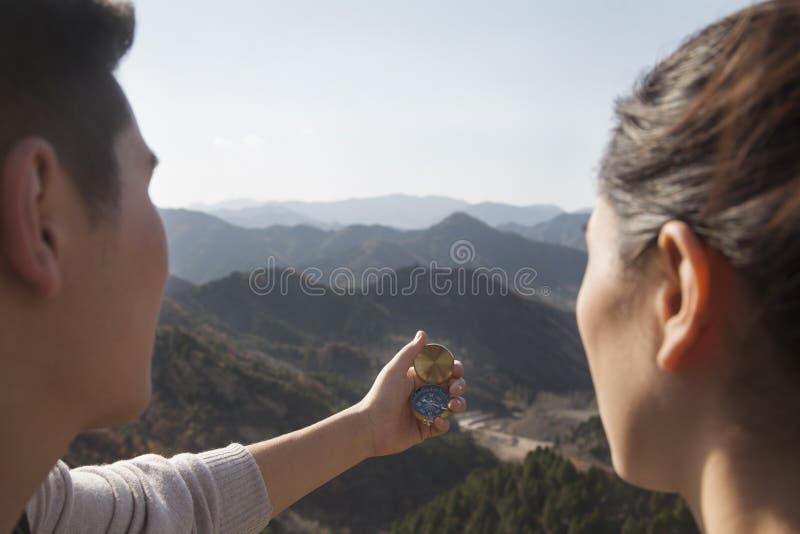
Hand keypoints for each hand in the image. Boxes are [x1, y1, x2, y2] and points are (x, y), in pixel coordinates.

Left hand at [355, 330, 467, 456]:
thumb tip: (423, 333)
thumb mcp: (395, 371)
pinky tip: (436, 420)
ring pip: (452, 406)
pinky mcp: (425, 429)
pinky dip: (444, 423)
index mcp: (419, 378)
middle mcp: (425, 393)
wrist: (371, 427)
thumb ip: (410, 353)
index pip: (444, 370)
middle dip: (459, 386)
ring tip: (452, 405)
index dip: (454, 369)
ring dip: (459, 404)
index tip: (456, 370)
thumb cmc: (381, 396)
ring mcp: (426, 411)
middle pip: (452, 387)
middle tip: (454, 390)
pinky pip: (443, 425)